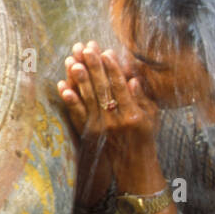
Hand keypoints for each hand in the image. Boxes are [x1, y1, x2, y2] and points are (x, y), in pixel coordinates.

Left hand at [57, 40, 159, 155]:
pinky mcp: (88, 134)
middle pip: (102, 90)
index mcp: (133, 116)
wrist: (133, 165)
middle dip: (93, 68)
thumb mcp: (151, 116)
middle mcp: (115, 122)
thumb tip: (132, 78)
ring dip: (78, 79)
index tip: (106, 52)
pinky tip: (62, 87)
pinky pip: (77, 115)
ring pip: (87, 99)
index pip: (121, 88)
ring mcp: (100, 129)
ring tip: (71, 61)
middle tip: (85, 48)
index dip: (113, 70)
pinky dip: (69, 100)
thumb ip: (143, 97)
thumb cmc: (145, 136)